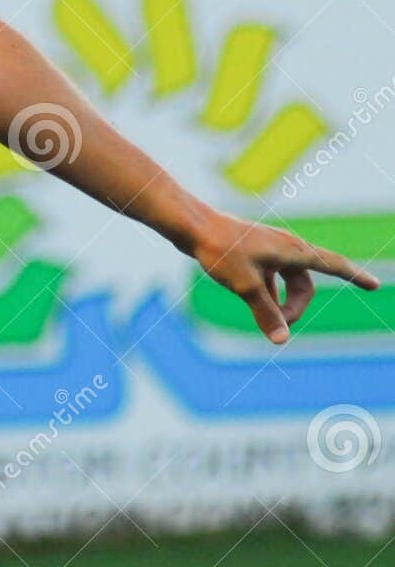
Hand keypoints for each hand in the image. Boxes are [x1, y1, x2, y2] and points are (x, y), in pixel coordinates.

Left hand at [186, 210, 379, 343]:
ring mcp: (267, 250)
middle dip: (294, 309)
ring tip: (262, 320)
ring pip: (283, 284)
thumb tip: (281, 340)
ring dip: (276, 304)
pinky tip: (248, 303)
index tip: (375, 285)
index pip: (333, 265)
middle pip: (304, 286)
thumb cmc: (221, 250)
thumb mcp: (245, 286)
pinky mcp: (250, 254)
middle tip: (276, 327)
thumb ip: (266, 313)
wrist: (191, 226)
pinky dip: (263, 294)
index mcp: (293, 251)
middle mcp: (285, 248)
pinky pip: (267, 279)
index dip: (354, 277)